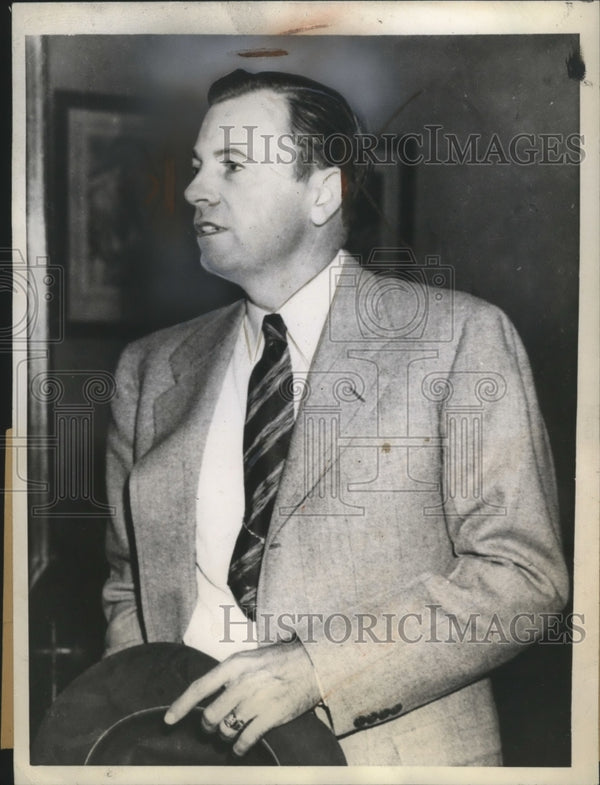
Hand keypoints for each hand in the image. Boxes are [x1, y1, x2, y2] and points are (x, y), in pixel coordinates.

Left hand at [164, 640, 321, 755]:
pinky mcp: (271, 716)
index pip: (199, 687)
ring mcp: (256, 701)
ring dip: (224, 736)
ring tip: (229, 733)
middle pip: (210, 715)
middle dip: (207, 726)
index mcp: (235, 664)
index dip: (180, 706)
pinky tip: (240, 747)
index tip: (168, 720)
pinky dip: (239, 748)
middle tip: (211, 727)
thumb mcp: (251, 656)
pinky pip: (245, 740)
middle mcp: (242, 683)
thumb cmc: (280, 659)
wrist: (312, 662)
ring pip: (226, 729)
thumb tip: (210, 694)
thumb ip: (230, 673)